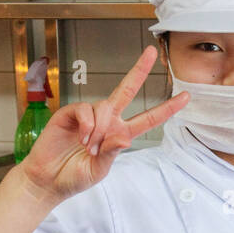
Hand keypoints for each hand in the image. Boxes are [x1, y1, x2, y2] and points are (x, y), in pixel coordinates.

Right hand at [16, 46, 188, 205]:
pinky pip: (85, 109)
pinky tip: (81, 138)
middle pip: (126, 91)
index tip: (185, 97)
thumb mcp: (99, 170)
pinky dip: (86, 124)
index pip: (148, 119)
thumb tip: (125, 138)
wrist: (48, 180)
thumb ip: (112, 154)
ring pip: (104, 107)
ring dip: (99, 130)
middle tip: (151, 52)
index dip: (167, 108)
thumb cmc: (74, 177)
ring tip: (88, 147)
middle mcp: (107, 121)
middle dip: (139, 71)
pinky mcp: (70, 113)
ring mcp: (88, 116)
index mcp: (120, 135)